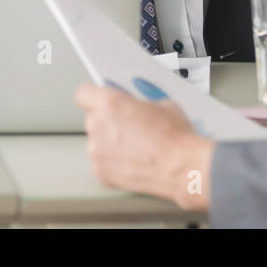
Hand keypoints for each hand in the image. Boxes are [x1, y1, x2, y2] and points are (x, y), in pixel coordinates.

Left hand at [73, 84, 215, 211]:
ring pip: (96, 141)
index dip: (93, 96)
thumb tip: (136, 106)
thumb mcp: (162, 105)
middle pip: (91, 117)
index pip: (84, 93)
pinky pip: (101, 162)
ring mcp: (97, 151)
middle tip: (126, 126)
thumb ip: (139, 102)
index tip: (98, 99)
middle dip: (106, 121)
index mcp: (110, 103)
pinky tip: (131, 162)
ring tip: (133, 147)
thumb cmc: (176, 138)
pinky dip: (112, 162)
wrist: (183, 169)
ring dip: (108, 142)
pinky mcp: (100, 172)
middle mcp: (98, 125)